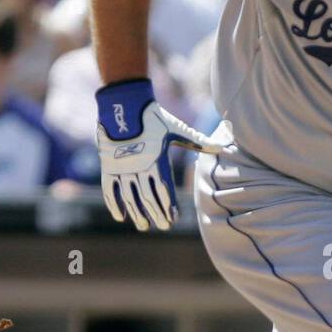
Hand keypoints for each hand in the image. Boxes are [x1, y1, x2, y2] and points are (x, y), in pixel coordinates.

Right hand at [96, 77, 225, 231]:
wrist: (124, 104)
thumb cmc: (154, 117)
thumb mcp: (177, 129)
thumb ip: (198, 141)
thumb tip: (223, 146)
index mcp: (157, 160)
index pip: (164, 189)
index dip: (168, 205)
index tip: (174, 218)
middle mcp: (139, 167)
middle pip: (148, 198)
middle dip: (156, 214)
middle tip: (163, 226)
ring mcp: (122, 168)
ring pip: (130, 197)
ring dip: (137, 214)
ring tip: (144, 226)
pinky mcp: (108, 166)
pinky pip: (109, 190)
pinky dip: (114, 204)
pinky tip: (121, 217)